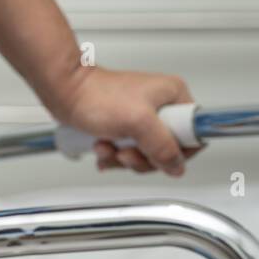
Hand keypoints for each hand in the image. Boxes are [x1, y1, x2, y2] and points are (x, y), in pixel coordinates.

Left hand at [48, 66, 195, 175]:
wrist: (65, 92)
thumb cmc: (95, 95)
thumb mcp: (138, 122)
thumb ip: (162, 146)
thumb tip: (176, 165)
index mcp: (173, 95)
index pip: (194, 134)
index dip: (176, 151)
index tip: (154, 150)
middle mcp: (161, 106)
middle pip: (168, 150)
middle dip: (142, 157)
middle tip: (125, 151)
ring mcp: (142, 118)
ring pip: (146, 154)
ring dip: (123, 158)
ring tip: (109, 146)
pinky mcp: (124, 127)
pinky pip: (128, 152)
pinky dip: (113, 156)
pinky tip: (102, 148)